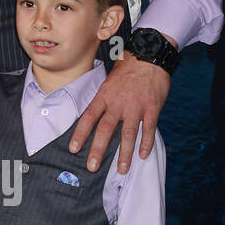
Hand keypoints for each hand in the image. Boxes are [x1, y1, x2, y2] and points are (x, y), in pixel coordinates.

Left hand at [69, 44, 174, 173]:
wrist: (149, 55)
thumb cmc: (128, 69)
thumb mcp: (109, 82)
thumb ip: (103, 100)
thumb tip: (94, 117)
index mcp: (104, 96)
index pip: (89, 117)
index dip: (80, 134)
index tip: (73, 149)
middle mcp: (118, 102)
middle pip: (106, 129)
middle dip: (98, 150)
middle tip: (92, 167)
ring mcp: (136, 106)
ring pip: (128, 133)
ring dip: (124, 153)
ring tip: (122, 170)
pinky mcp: (152, 107)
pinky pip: (148, 128)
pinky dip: (146, 143)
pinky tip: (143, 155)